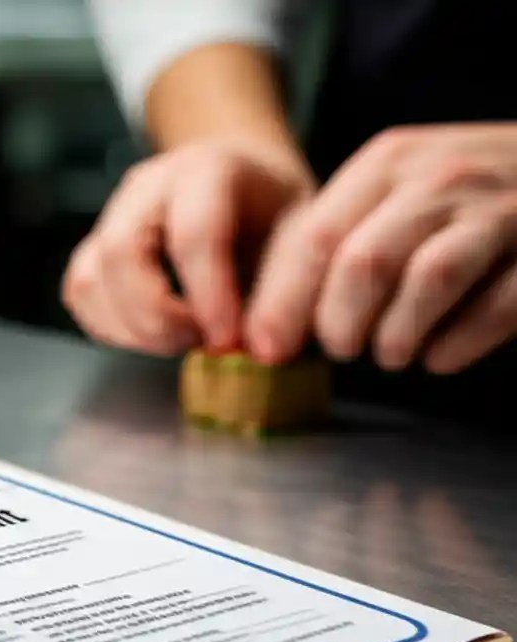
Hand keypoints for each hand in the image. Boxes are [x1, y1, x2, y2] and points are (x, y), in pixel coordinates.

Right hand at [63, 142, 313, 353]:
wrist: (248, 180)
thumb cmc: (276, 211)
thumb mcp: (305, 237)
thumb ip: (285, 290)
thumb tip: (258, 349)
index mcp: (208, 168)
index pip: (193, 233)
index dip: (208, 296)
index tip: (228, 341)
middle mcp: (148, 184)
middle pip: (122, 252)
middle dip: (158, 317)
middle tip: (200, 343)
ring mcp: (113, 213)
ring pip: (91, 278)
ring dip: (133, 328)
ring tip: (183, 338)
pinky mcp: (94, 245)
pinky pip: (80, 293)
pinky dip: (111, 327)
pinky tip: (154, 335)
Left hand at [247, 124, 516, 372]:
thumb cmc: (460, 194)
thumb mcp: (393, 191)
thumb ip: (337, 241)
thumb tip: (269, 322)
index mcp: (387, 164)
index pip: (316, 237)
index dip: (284, 301)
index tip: (266, 349)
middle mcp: (440, 177)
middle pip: (364, 262)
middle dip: (340, 322)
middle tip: (341, 350)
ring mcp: (498, 209)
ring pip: (428, 280)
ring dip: (396, 334)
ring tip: (388, 356)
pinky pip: (495, 305)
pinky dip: (458, 342)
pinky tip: (439, 359)